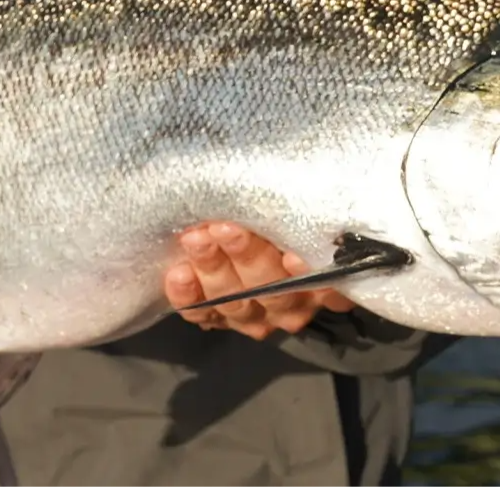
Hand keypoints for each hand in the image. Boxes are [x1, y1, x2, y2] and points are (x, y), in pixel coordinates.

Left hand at [165, 222, 355, 340]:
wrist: (233, 229)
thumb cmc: (274, 214)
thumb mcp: (292, 209)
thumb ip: (296, 210)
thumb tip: (304, 183)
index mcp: (317, 281)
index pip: (319, 284)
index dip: (304, 273)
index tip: (292, 256)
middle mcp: (287, 303)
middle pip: (270, 290)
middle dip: (246, 256)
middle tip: (225, 229)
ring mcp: (250, 313)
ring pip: (233, 301)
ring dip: (212, 268)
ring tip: (195, 240)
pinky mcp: (215, 316)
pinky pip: (200, 312)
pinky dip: (187, 294)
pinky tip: (179, 273)